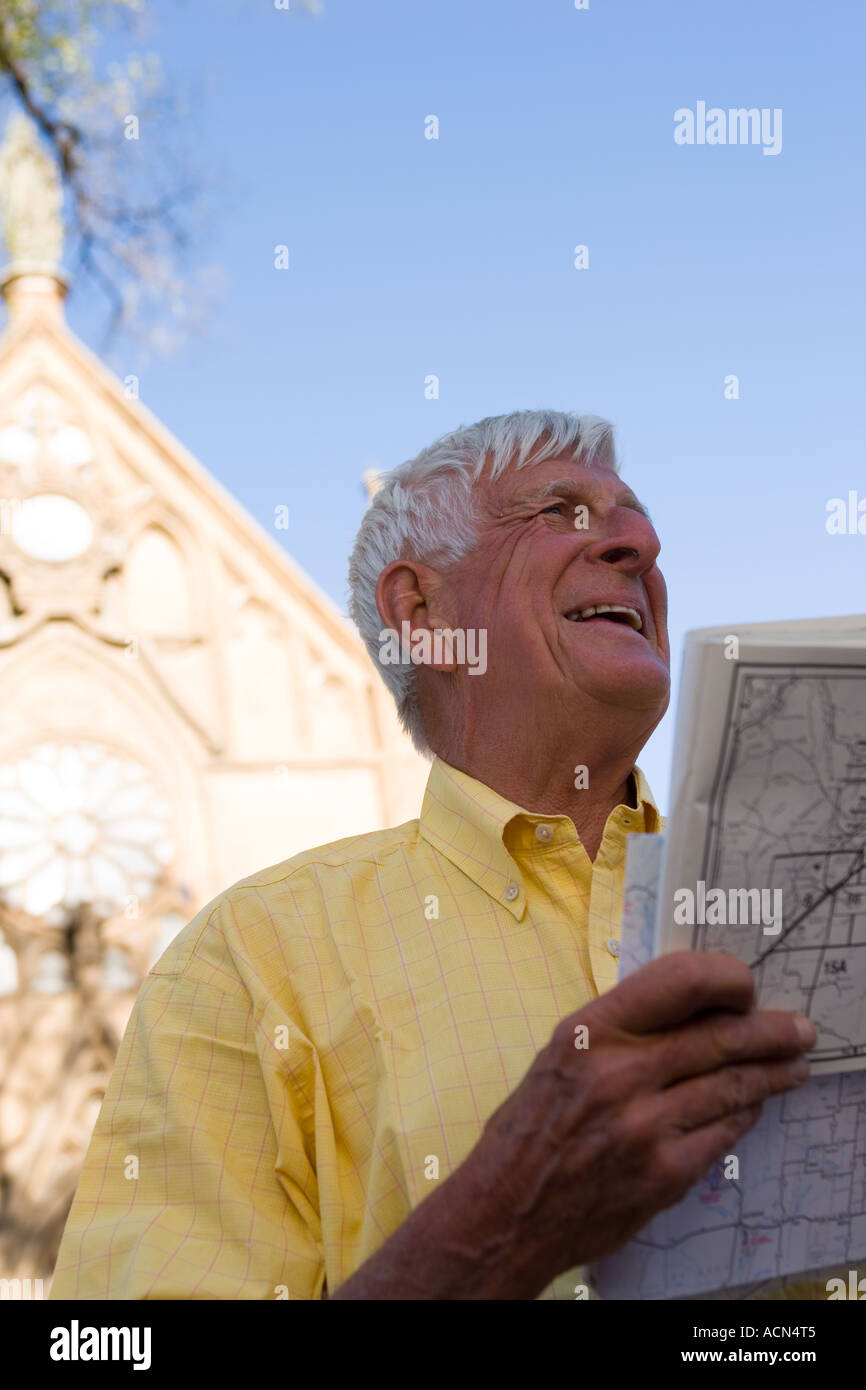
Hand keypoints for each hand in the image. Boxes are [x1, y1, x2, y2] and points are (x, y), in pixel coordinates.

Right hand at [467, 950, 813, 1287]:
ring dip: (771, 1074)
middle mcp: (619, 1073)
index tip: (742, 988)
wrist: (509, 1208)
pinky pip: (722, 1133)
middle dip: (771, 1031)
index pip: (679, 980)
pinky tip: (750, 1106)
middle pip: (721, 1036)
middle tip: (797, 1030)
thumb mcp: (564, 1053)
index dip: (725, 978)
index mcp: (591, 1031)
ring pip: (732, 1087)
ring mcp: (645, 1126)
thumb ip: (623, 1028)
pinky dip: (742, 1115)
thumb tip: (693, 1008)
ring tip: (793, 1067)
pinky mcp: (663, 1173)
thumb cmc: (532, 1127)